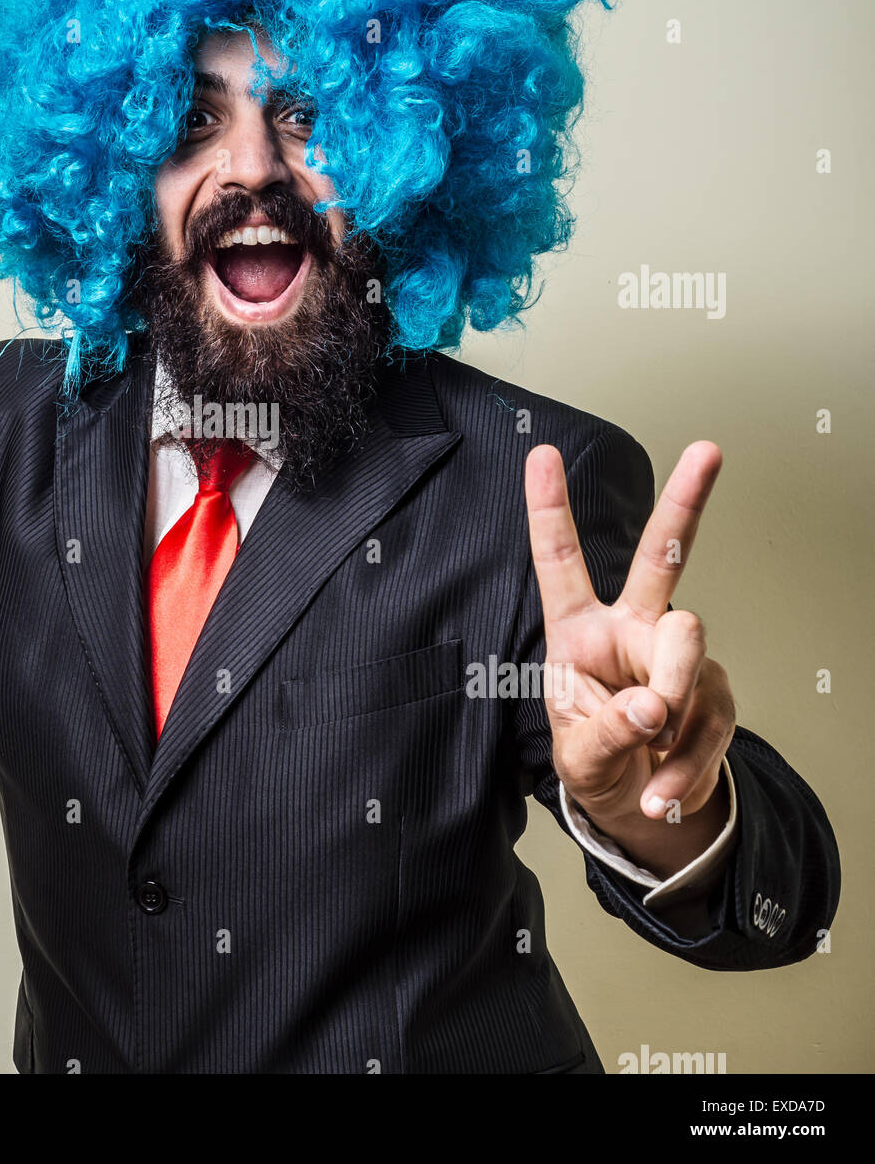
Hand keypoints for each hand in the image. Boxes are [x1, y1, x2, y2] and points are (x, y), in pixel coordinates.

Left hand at [523, 441, 734, 876]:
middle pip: (661, 557)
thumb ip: (608, 729)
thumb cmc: (593, 758)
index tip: (541, 454)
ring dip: (672, 720)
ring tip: (649, 768)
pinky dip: (686, 767)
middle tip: (707, 451)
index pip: (560, 563)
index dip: (549, 510)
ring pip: (688, 654)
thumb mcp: (579, 753)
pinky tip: (663, 789)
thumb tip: (655, 706)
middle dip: (686, 501)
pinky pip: (710, 721)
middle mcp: (630, 629)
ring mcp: (678, 655)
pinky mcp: (714, 689)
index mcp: (577, 631)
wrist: (636, 804)